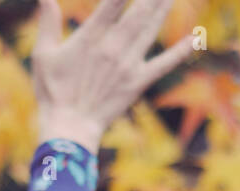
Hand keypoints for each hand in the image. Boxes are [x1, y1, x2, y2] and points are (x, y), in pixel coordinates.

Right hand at [32, 0, 195, 151]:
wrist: (70, 128)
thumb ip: (48, 23)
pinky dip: (182, 51)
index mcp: (91, 37)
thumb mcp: (43, 55)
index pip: (113, 1)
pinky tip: (196, 37)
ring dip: (165, 6)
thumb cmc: (53, 91)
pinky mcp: (139, 82)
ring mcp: (129, 65)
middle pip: (139, 10)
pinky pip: (164, 64)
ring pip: (151, 29)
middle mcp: (113, 47)